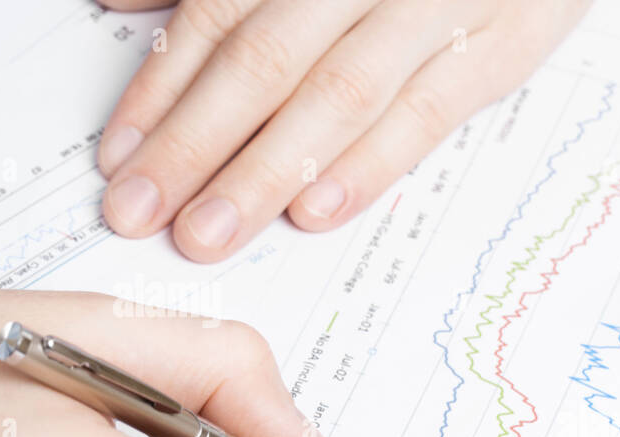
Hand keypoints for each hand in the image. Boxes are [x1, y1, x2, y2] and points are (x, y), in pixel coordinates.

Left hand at [96, 0, 589, 261]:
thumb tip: (122, 2)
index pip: (218, 16)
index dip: (164, 89)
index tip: (122, 158)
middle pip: (265, 61)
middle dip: (197, 143)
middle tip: (146, 213)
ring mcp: (434, 9)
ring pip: (337, 94)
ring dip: (267, 169)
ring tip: (213, 231)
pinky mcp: (497, 50)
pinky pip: (425, 113)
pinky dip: (369, 162)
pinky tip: (316, 210)